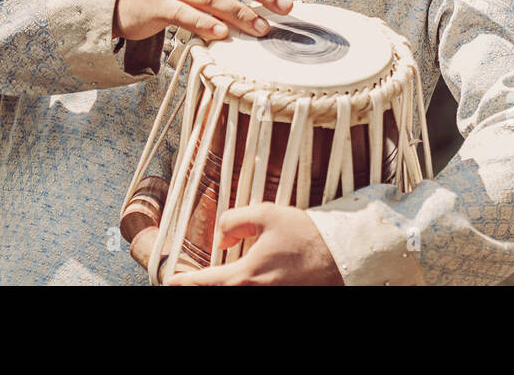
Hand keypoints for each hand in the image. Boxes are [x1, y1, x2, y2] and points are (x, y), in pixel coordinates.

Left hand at [165, 203, 343, 285]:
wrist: (342, 257)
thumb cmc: (306, 236)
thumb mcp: (267, 214)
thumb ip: (235, 220)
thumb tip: (220, 237)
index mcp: (246, 276)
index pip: (205, 283)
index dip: (184, 282)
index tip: (170, 280)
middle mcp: (255, 294)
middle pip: (219, 294)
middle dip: (201, 287)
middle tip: (186, 281)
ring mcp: (269, 298)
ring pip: (235, 294)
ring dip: (222, 285)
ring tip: (213, 278)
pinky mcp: (282, 296)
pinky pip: (252, 293)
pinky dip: (240, 287)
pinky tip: (236, 279)